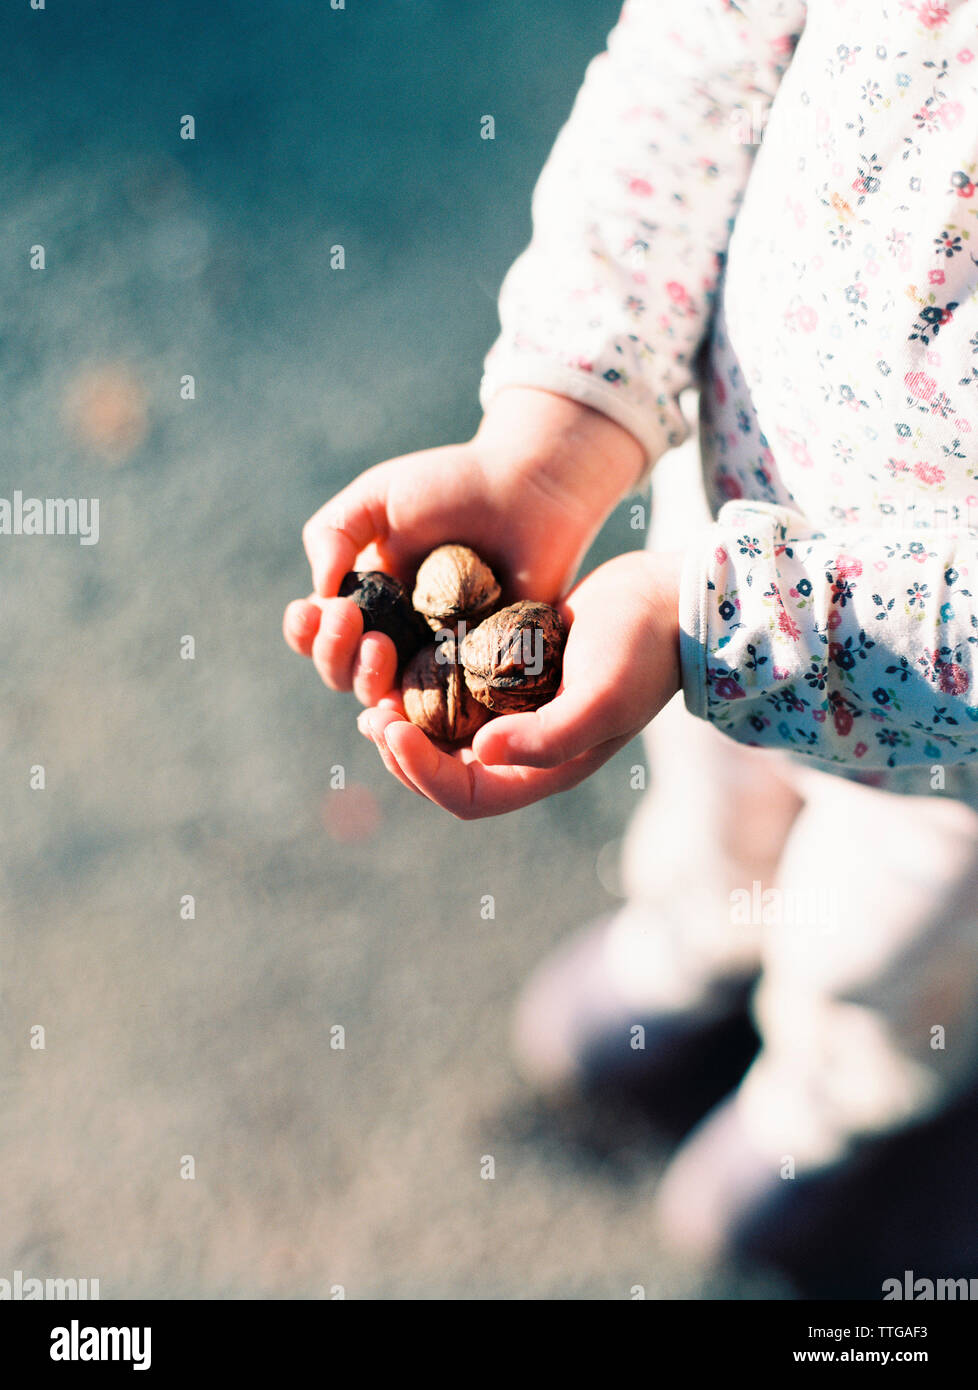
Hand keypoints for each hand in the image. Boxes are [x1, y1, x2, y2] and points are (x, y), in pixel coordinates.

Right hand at [282, 387, 644, 706]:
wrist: (531, 490)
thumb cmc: (454, 484)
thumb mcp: (379, 497)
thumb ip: (332, 533)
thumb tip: (319, 593)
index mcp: (366, 599)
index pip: (318, 633)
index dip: (306, 631)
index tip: (313, 610)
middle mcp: (396, 635)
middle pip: (343, 672)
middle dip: (333, 652)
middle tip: (348, 619)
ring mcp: (437, 659)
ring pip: (386, 697)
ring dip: (366, 678)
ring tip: (379, 645)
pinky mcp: (479, 674)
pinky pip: (444, 708)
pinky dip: (418, 708)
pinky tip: (407, 690)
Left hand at [356, 549, 681, 817]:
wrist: (668, 599)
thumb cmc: (642, 652)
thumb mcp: (602, 698)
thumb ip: (548, 737)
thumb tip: (479, 753)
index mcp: (544, 770)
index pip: (467, 796)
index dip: (422, 773)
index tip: (390, 730)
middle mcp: (525, 749)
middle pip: (446, 772)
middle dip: (403, 752)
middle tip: (373, 715)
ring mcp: (516, 711)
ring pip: (445, 734)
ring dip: (408, 721)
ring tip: (379, 694)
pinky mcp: (510, 673)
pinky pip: (456, 691)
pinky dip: (427, 684)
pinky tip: (402, 657)